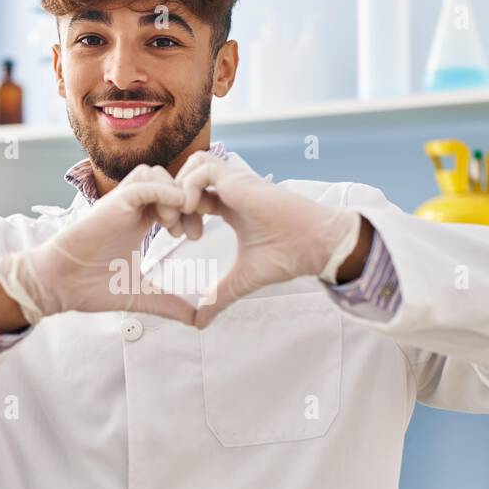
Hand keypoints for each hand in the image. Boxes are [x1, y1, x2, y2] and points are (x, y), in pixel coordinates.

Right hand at [0, 164, 196, 324]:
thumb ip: (170, 303)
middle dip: (188, 201)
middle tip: (192, 233)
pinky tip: (169, 218)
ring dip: (173, 195)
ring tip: (173, 227)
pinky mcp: (112, 203)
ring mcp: (121, 203)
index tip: (195, 237)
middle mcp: (132, 207)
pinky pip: (142, 184)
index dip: (191, 212)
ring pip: (155, 174)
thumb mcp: (142, 294)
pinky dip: (161, 192)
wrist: (59, 285)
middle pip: (169, 180)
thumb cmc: (91, 286)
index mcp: (140, 220)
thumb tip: (197, 321)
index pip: (174, 198)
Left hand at [171, 151, 361, 327]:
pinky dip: (190, 186)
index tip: (181, 237)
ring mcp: (236, 182)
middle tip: (174, 228)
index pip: (195, 197)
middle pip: (189, 177)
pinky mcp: (240, 179)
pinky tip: (193, 212)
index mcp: (231, 206)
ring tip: (182, 219)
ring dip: (179, 189)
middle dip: (173, 198)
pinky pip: (202, 169)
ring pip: (193, 165)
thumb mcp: (242, 279)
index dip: (181, 213)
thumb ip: (218, 296)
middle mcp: (232, 190)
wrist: (314, 246)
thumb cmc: (287, 258)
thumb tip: (200, 323)